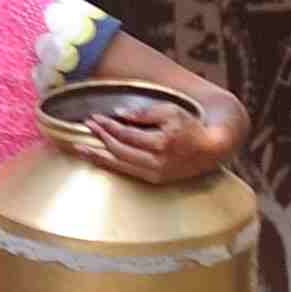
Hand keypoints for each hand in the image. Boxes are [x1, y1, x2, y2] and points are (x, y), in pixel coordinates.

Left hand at [82, 95, 236, 186]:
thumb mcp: (170, 111)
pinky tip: (98, 159)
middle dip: (100, 138)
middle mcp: (156, 163)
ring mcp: (154, 174)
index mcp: (161, 143)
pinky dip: (110, 165)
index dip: (108, 126)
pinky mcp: (154, 180)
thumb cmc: (190, 126)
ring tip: (80, 149)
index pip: (126, 135)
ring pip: (119, 166)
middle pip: (119, 151)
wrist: (210, 150)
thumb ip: (144, 113)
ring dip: (98, 156)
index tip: (94, 117)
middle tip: (85, 126)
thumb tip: (119, 114)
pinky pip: (126, 172)